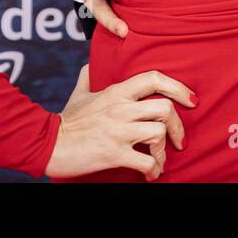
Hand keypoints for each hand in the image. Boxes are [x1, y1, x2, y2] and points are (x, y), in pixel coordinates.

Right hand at [46, 65, 195, 180]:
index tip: (190, 99)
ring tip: (159, 159)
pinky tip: (151, 173)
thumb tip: (92, 64)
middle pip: (164, 109)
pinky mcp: (113, 153)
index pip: (154, 78)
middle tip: (179, 139)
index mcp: (117, 91)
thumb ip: (89, 77)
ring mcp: (118, 131)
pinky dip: (153, 170)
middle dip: (178, 126)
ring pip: (158, 134)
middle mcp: (120, 108)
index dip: (178, 87)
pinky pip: (145, 162)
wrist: (47, 144)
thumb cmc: (66, 120)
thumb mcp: (80, 93)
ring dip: (164, 151)